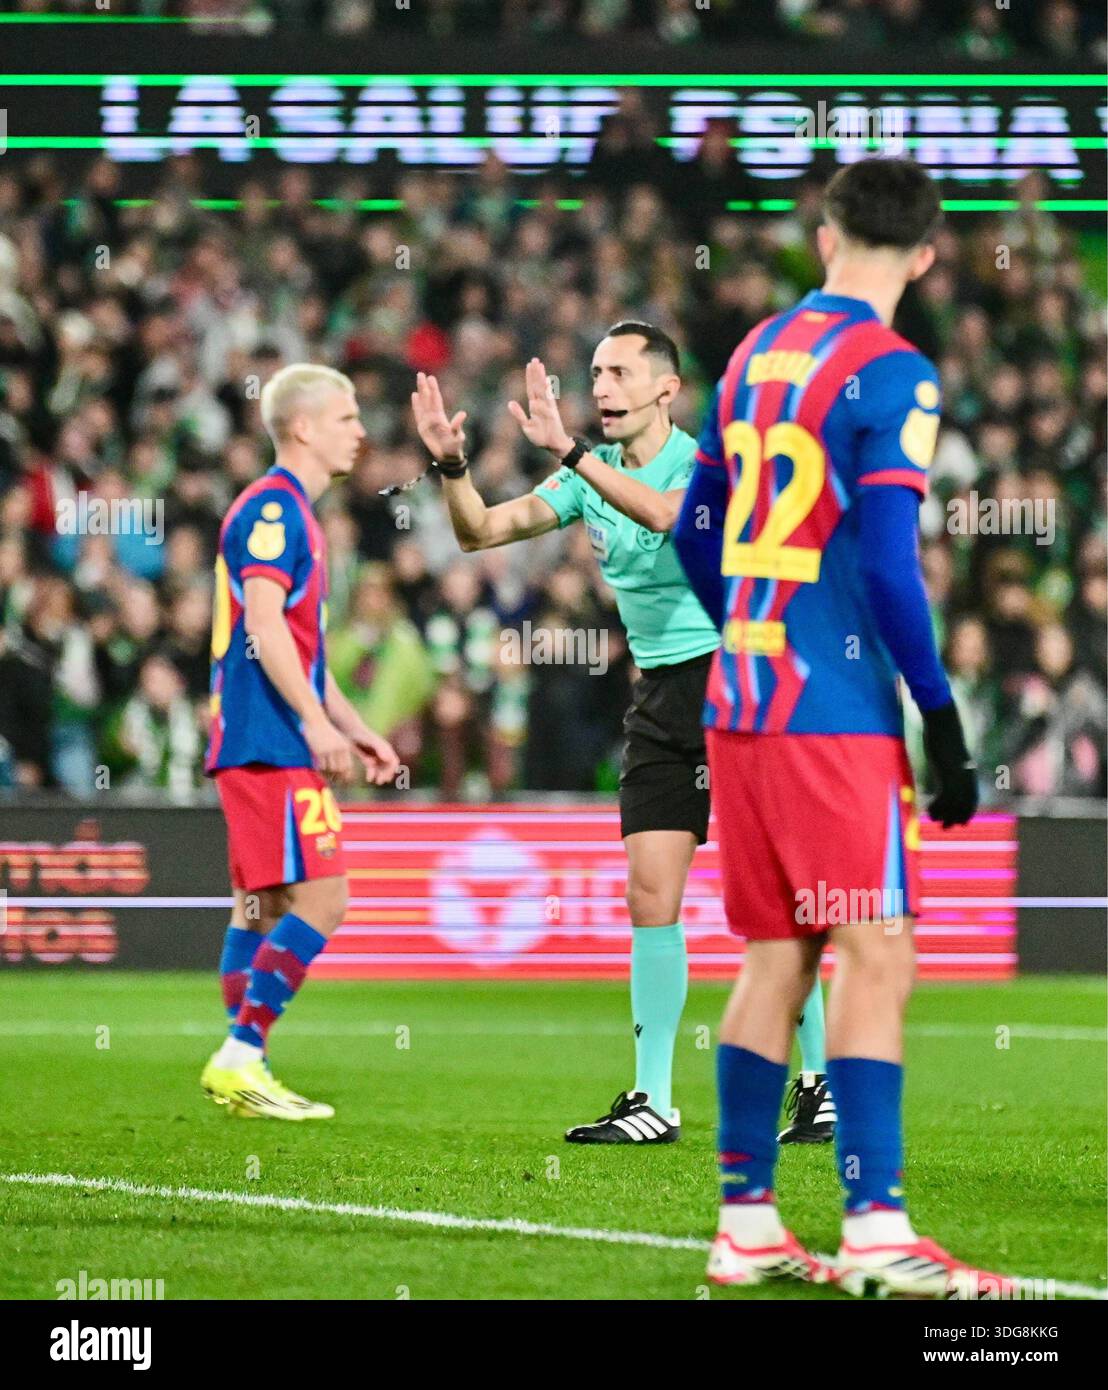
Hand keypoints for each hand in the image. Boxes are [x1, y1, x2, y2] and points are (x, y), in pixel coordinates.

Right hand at [304, 714, 354, 784]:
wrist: (316, 720)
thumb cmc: (326, 731)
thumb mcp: (337, 740)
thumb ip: (339, 752)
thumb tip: (340, 769)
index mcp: (345, 747)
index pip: (348, 766)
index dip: (346, 776)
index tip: (344, 782)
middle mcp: (338, 749)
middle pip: (340, 769)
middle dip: (338, 778)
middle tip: (335, 782)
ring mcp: (328, 750)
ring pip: (330, 769)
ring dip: (328, 775)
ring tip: (327, 778)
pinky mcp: (318, 751)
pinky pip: (321, 765)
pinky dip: (321, 770)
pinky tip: (319, 771)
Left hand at [352, 728, 400, 786]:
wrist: (351, 732)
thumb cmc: (363, 735)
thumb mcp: (372, 742)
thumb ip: (381, 749)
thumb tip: (388, 759)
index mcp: (386, 749)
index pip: (393, 762)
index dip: (391, 770)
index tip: (387, 776)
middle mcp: (382, 753)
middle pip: (388, 767)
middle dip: (386, 775)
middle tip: (380, 781)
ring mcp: (375, 757)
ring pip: (380, 770)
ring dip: (380, 776)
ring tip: (376, 781)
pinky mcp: (368, 760)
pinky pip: (372, 769)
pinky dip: (372, 774)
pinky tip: (369, 778)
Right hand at [411, 372, 466, 463]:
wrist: (447, 456)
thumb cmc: (454, 446)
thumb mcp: (458, 437)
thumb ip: (457, 425)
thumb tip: (463, 413)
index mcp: (441, 417)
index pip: (436, 400)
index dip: (433, 389)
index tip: (431, 378)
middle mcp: (434, 416)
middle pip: (428, 399)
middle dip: (425, 387)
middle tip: (421, 374)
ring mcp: (427, 421)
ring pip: (422, 403)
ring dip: (420, 392)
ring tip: (419, 381)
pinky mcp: (422, 427)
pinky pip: (417, 413)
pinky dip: (416, 405)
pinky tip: (414, 395)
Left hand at [507, 357, 573, 456]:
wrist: (552, 445)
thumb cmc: (540, 436)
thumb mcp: (526, 426)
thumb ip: (518, 414)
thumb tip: (510, 402)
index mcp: (534, 406)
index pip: (531, 388)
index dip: (530, 377)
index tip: (529, 365)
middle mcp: (541, 404)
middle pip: (537, 385)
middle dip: (536, 373)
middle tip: (535, 359)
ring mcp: (547, 407)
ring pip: (543, 390)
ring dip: (541, 377)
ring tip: (540, 365)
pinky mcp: (552, 413)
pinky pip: (549, 401)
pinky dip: (547, 391)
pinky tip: (546, 381)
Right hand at [922, 701, 978, 828]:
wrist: (943, 723)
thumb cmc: (944, 732)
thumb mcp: (949, 750)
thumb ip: (951, 759)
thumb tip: (948, 764)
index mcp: (969, 770)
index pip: (972, 796)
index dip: (968, 810)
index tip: (963, 820)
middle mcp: (966, 775)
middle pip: (965, 803)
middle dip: (957, 817)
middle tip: (948, 826)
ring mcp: (958, 776)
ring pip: (954, 804)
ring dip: (945, 815)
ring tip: (935, 820)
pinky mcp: (948, 774)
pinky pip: (943, 798)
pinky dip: (937, 807)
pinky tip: (928, 810)